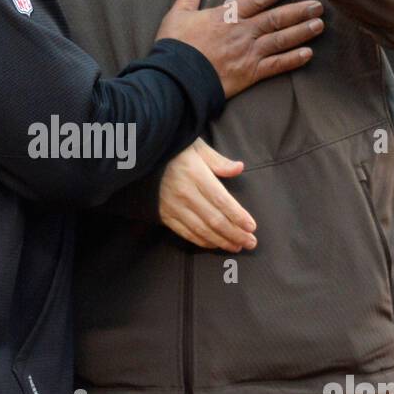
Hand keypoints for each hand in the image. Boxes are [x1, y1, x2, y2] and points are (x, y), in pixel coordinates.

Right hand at [155, 0, 324, 97]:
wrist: (175, 79)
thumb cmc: (175, 47)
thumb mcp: (178, 14)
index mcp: (227, 16)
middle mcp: (243, 32)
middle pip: (276, 18)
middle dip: (299, 11)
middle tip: (318, 5)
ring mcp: (248, 53)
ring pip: (281, 39)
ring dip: (302, 32)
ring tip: (319, 25)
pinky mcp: (249, 74)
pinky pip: (276, 65)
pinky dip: (293, 60)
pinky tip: (308, 54)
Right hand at [159, 137, 256, 251]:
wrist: (140, 158)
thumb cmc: (173, 150)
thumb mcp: (195, 146)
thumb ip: (218, 160)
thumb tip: (239, 168)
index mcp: (195, 174)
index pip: (222, 200)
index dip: (238, 216)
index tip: (252, 226)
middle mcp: (185, 193)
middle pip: (214, 220)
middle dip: (235, 234)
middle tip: (251, 243)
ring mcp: (173, 207)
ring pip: (202, 230)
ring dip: (222, 241)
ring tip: (237, 247)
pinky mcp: (164, 215)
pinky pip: (186, 233)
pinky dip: (202, 242)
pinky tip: (215, 245)